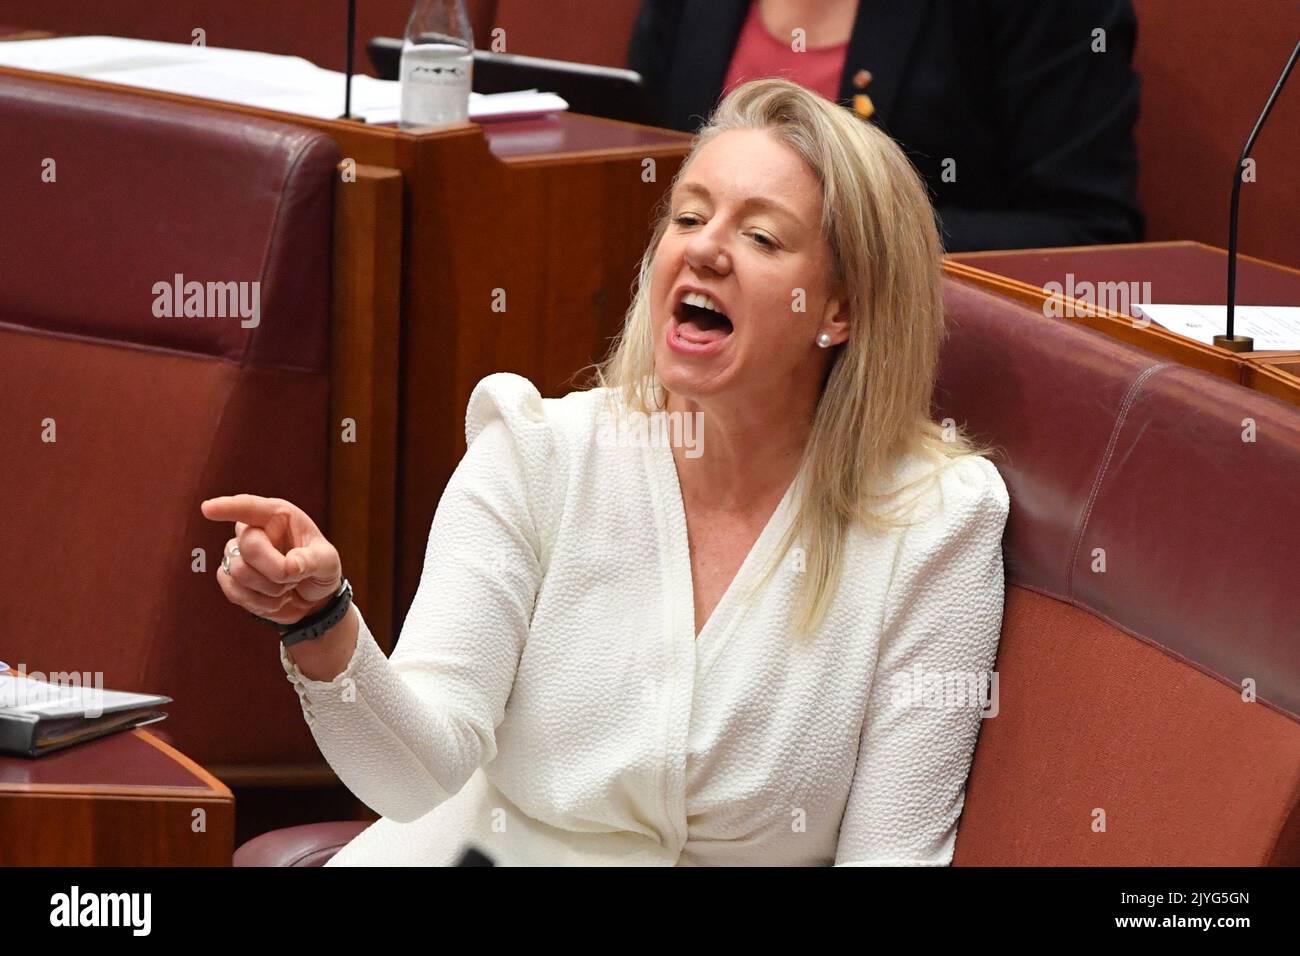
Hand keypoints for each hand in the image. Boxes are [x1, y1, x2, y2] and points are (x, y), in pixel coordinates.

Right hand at [200, 494, 342, 624]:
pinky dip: (259, 602)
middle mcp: (254, 531)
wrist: (312, 600)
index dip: (228, 507)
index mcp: (278, 516)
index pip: (249, 507)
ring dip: (271, 588)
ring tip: (287, 586)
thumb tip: (290, 565)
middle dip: (277, 570)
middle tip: (296, 577)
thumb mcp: (329, 562)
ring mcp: (237, 554)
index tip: (208, 509)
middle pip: (249, 546)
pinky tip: (274, 599)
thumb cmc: (320, 570)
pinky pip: (233, 590)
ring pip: (239, 571)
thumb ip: (314, 561)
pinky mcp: (230, 578)